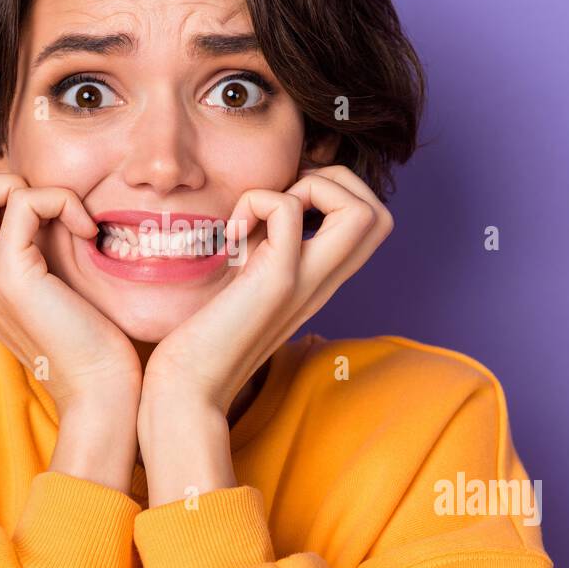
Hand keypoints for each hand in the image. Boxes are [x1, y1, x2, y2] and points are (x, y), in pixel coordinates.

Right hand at [0, 175, 143, 484]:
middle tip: (46, 213)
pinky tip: (87, 231)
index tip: (40, 218)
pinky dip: (59, 200)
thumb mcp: (52, 286)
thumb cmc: (90, 342)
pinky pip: (20, 203)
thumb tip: (48, 208)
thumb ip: (36, 251)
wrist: (100, 391)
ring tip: (62, 218)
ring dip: (20, 187)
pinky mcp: (12, 278)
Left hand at [137, 165, 393, 497]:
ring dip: (310, 187)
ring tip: (262, 214)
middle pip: (381, 212)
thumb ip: (269, 239)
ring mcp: (305, 282)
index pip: (374, 220)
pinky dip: (257, 201)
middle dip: (335, 180)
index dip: (337, 189)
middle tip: (282, 200)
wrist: (188, 387)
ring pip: (361, 211)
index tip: (286, 202)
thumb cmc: (206, 333)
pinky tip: (230, 235)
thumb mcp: (249, 273)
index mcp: (321, 278)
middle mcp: (324, 281)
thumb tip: (271, 196)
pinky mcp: (276, 282)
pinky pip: (287, 211)